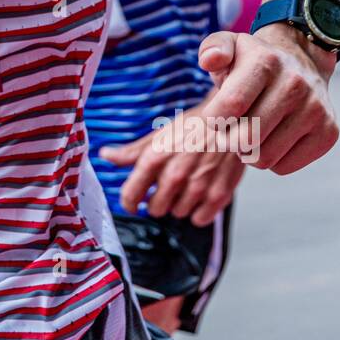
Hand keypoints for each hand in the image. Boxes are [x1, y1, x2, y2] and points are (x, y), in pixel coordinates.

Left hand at [98, 98, 244, 226]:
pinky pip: (200, 219)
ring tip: (187, 186)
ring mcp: (198, 187)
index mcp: (155, 158)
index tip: (133, 202)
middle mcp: (175, 175)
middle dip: (157, 201)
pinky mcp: (219, 195)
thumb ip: (132, 151)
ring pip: (178, 214)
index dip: (129, 202)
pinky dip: (199, 211)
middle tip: (166, 188)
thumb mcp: (160, 135)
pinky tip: (201, 195)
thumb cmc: (195, 126)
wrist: (233, 120)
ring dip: (179, 204)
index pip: (130, 195)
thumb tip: (106, 155)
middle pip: (155, 209)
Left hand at [196, 27, 338, 174]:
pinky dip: (270, 160)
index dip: (214, 119)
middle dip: (229, 139)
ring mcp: (315, 109)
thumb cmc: (254, 62)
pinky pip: (283, 167)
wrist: (302, 64)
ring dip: (248, 153)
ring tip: (250, 133)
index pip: (231, 105)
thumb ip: (212, 49)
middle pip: (246, 138)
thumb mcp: (230, 46)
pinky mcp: (328, 133)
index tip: (216, 115)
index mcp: (266, 62)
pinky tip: (271, 139)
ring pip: (263, 158)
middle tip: (231, 129)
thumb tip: (209, 61)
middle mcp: (295, 84)